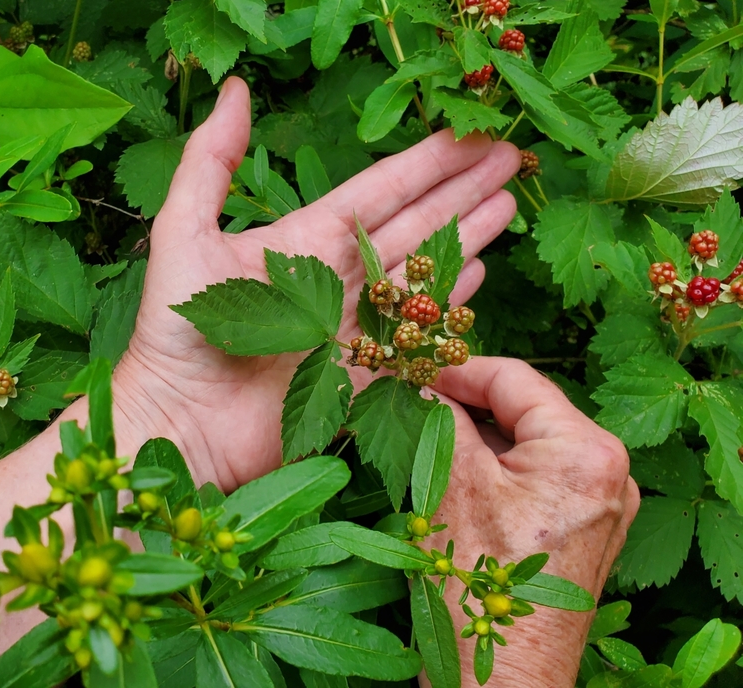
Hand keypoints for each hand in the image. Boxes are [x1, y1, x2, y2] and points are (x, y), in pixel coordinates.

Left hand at [115, 77, 519, 490]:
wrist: (179, 421)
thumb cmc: (174, 330)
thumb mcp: (183, 231)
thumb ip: (210, 160)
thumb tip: (235, 87)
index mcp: (303, 238)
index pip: (381, 191)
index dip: (428, 162)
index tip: (471, 135)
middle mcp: (335, 276)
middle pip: (414, 222)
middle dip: (462, 188)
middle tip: (513, 156)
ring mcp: (352, 324)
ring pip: (422, 270)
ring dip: (466, 235)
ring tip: (510, 204)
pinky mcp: (362, 371)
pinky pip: (415, 330)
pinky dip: (447, 303)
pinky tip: (478, 274)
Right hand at [427, 357, 639, 687]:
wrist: (501, 676)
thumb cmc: (480, 585)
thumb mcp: (452, 483)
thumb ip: (439, 418)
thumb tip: (417, 382)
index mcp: (586, 452)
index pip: (515, 379)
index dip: (458, 368)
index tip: (415, 367)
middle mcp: (609, 472)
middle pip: (526, 410)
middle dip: (466, 403)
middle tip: (414, 399)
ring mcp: (602, 504)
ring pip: (529, 444)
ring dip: (478, 436)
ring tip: (426, 436)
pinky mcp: (586, 529)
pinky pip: (539, 478)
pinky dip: (497, 468)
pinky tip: (455, 472)